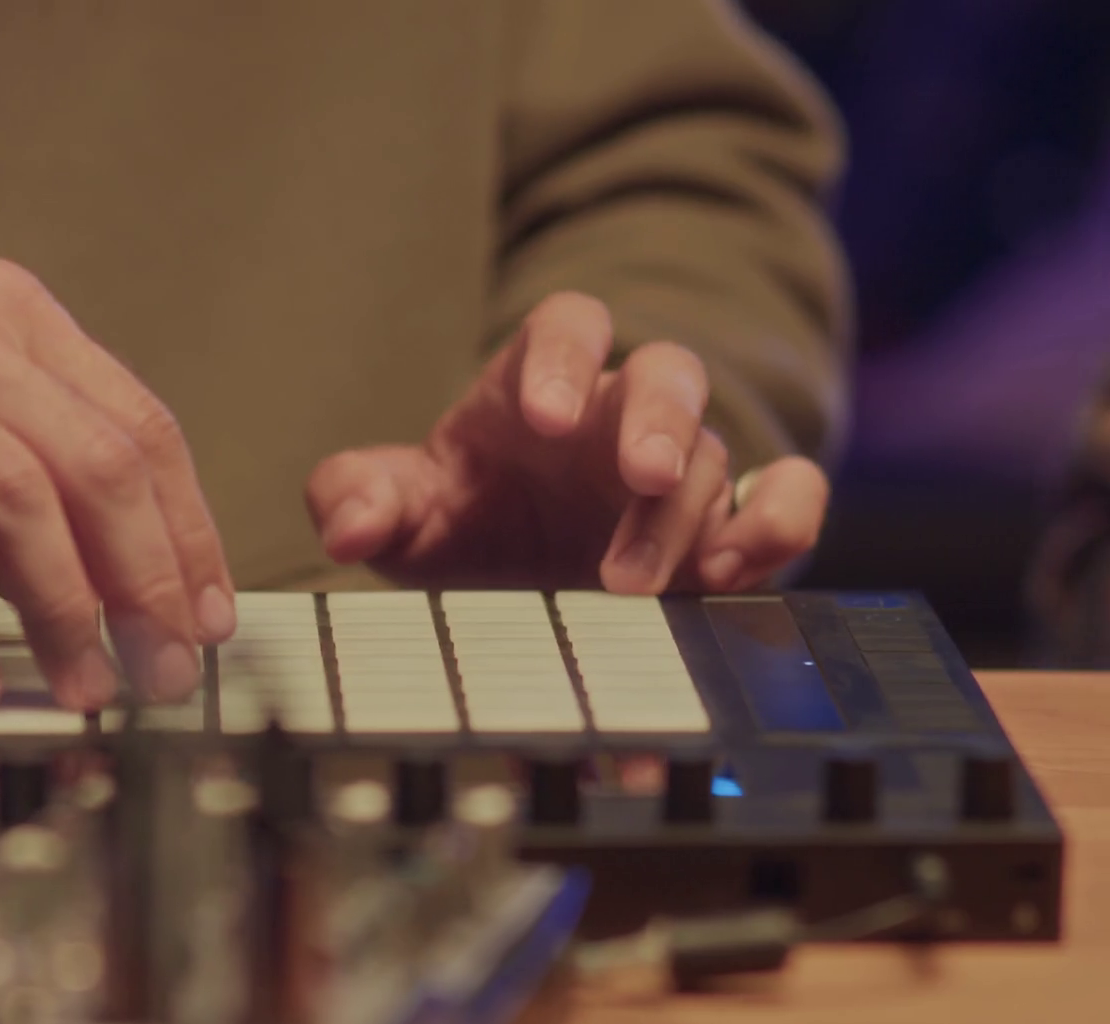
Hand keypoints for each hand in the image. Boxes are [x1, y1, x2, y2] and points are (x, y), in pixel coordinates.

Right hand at [0, 172, 235, 708]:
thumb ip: (3, 430)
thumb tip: (70, 551)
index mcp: (11, 318)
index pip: (140, 427)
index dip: (188, 530)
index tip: (208, 611)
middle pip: (100, 468)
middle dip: (151, 582)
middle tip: (168, 671)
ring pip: (19, 500)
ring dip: (67, 606)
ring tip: (88, 686)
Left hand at [305, 292, 827, 591]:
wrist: (507, 588)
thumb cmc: (457, 523)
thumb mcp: (398, 512)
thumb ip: (359, 500)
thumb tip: (347, 524)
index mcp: (537, 385)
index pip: (567, 327)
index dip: (563, 358)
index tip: (546, 415)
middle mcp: (620, 416)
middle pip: (669, 374)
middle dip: (659, 422)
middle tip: (642, 479)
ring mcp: (681, 471)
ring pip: (717, 457)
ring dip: (688, 520)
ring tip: (637, 587)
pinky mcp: (724, 528)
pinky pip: (785, 496)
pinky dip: (780, 522)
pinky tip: (739, 571)